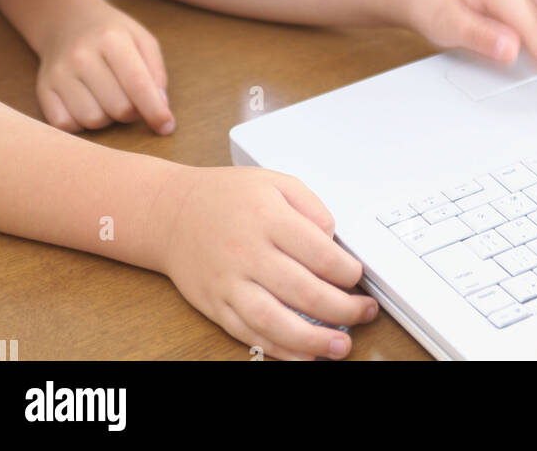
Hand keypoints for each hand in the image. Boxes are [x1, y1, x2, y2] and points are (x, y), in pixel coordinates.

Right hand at [35, 0, 174, 134]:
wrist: (67, 20)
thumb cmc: (112, 34)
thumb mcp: (141, 39)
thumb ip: (156, 71)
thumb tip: (161, 107)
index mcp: (112, 39)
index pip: (138, 85)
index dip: (155, 111)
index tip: (166, 127)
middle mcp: (82, 56)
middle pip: (119, 108)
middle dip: (132, 111)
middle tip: (130, 97)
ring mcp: (59, 73)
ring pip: (93, 121)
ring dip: (107, 118)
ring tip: (107, 97)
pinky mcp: (43, 89)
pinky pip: (66, 126)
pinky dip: (81, 123)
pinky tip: (86, 103)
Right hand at [157, 165, 378, 359]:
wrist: (172, 213)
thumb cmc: (226, 196)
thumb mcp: (274, 181)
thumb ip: (310, 205)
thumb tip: (334, 240)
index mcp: (267, 217)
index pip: (318, 251)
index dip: (346, 270)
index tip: (358, 276)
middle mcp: (248, 252)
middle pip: (302, 290)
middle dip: (342, 309)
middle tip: (365, 313)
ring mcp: (229, 283)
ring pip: (274, 321)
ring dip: (313, 341)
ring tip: (341, 347)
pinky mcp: (216, 305)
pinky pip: (249, 335)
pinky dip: (278, 350)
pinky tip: (304, 356)